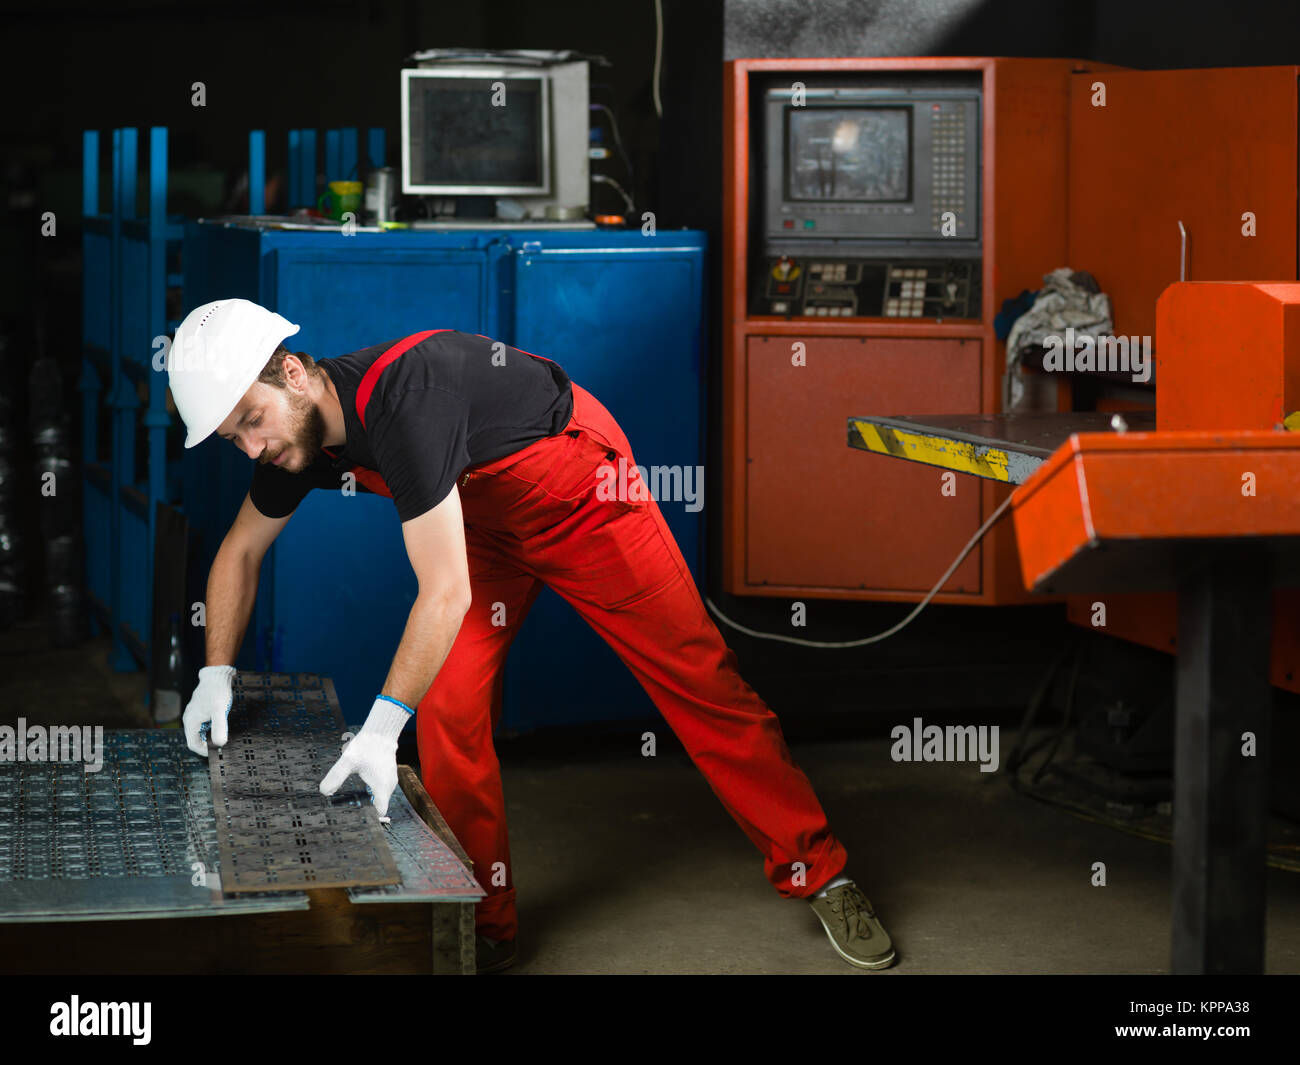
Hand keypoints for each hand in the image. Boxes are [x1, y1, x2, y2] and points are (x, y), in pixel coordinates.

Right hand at [182, 665, 237, 756]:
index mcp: (191, 721)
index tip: (217, 753)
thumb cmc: (217, 692)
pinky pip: (202, 726)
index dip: (205, 752)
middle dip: (207, 746)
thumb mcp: (220, 710)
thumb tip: (220, 744)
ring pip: (199, 733)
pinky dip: (210, 730)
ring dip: (209, 738)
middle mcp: (189, 719)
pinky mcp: (199, 712)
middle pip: (195, 740)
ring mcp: (193, 715)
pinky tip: (220, 728)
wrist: (216, 676)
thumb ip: (219, 727)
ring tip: (221, 738)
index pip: (193, 745)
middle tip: (221, 748)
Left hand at [319, 696, 412, 818]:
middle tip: (349, 811)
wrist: (381, 731)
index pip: (380, 812)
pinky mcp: (388, 775)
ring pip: (380, 797)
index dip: (370, 817)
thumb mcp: (348, 761)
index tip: (357, 817)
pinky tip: (361, 787)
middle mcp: (389, 786)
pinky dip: (372, 791)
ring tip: (354, 800)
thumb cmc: (367, 745)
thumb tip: (324, 792)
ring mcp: (390, 780)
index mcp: (381, 787)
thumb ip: (336, 776)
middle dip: (366, 809)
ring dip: (369, 800)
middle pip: (379, 806)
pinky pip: (381, 789)